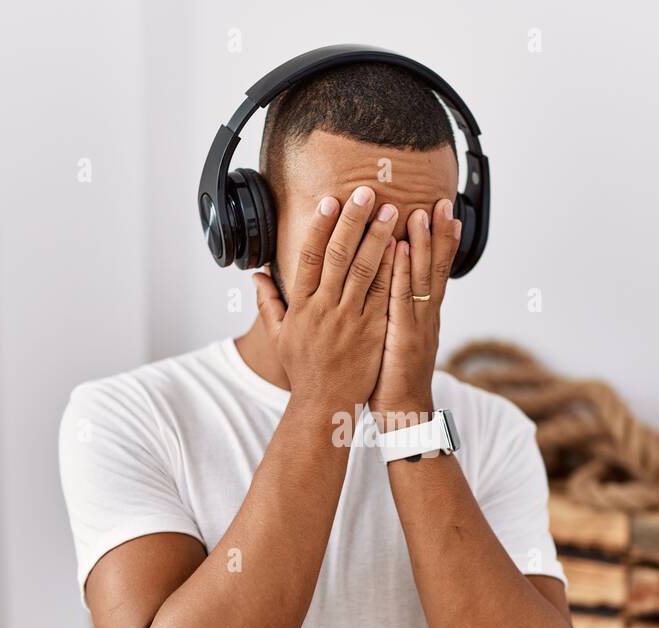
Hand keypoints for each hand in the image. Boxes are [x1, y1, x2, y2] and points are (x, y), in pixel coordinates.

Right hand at [253, 186, 397, 411]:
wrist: (325, 404)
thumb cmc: (304, 370)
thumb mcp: (279, 337)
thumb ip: (269, 303)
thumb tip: (256, 276)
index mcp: (302, 306)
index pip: (310, 257)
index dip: (320, 227)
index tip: (329, 201)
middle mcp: (325, 309)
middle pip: (339, 256)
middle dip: (353, 221)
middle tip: (365, 192)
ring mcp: (350, 320)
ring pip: (365, 271)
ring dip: (378, 238)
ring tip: (390, 211)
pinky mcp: (373, 331)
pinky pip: (384, 295)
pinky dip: (393, 270)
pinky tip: (402, 248)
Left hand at [370, 197, 461, 426]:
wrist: (402, 413)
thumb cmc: (394, 377)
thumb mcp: (397, 337)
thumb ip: (397, 311)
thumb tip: (392, 287)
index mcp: (424, 314)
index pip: (437, 271)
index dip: (442, 242)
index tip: (444, 212)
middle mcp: (426, 315)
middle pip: (437, 268)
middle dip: (440, 233)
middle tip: (442, 201)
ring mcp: (418, 326)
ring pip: (424, 278)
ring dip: (423, 243)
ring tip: (422, 211)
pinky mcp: (404, 338)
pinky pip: (402, 299)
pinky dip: (403, 273)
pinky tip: (401, 250)